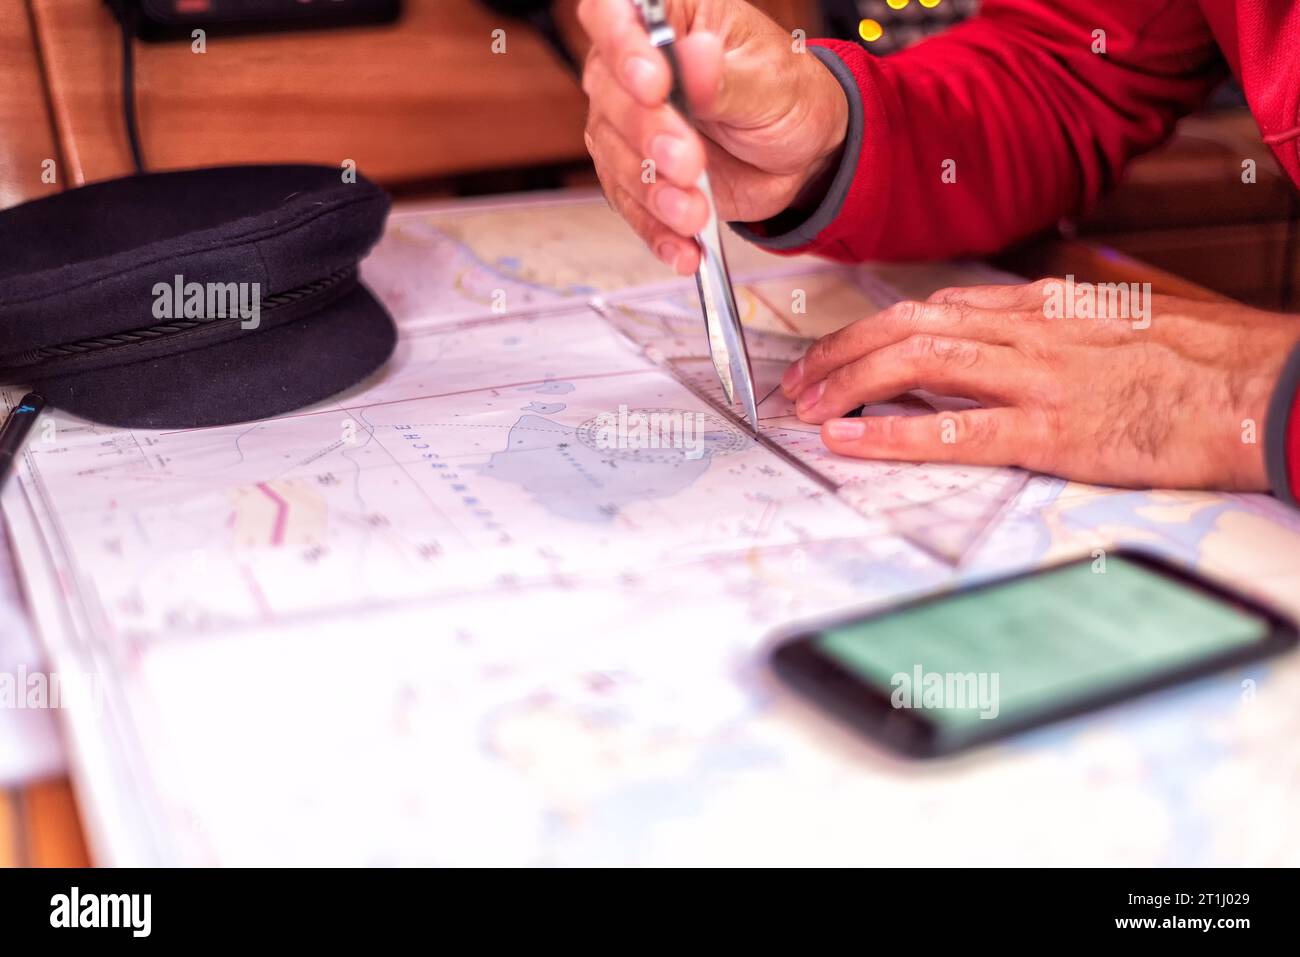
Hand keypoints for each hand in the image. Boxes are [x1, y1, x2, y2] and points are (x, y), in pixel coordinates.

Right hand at [577, 0, 847, 273]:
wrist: (801, 155)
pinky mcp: (637, 176)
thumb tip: (694, 60)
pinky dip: (656, 232)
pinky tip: (682, 248)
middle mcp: (636, 68)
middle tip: (689, 161)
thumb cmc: (787, 97)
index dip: (622, 45)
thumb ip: (726, 78)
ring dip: (653, 191)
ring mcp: (630, 125)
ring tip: (695, 210)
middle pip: (609, 94)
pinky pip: (632, 207)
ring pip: (613, 157)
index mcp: (669, 20)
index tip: (654, 83)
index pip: (614, 14)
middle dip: (647, 135)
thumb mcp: (771, 81)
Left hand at [778, 281, 1299, 490]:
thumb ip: (1065, 319)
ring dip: (850, 384)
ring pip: (918, 366)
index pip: (937, 309)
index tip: (840, 352)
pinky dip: (893, 433)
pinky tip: (850, 440)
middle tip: (799, 382)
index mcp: (1047, 306)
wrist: (1268, 386)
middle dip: (843, 353)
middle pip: (909, 328)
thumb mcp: (1127, 317)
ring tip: (805, 407)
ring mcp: (1039, 378)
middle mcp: (1032, 330)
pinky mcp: (1055, 431)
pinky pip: (956, 430)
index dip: (874, 331)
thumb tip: (1022, 322)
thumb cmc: (1207, 359)